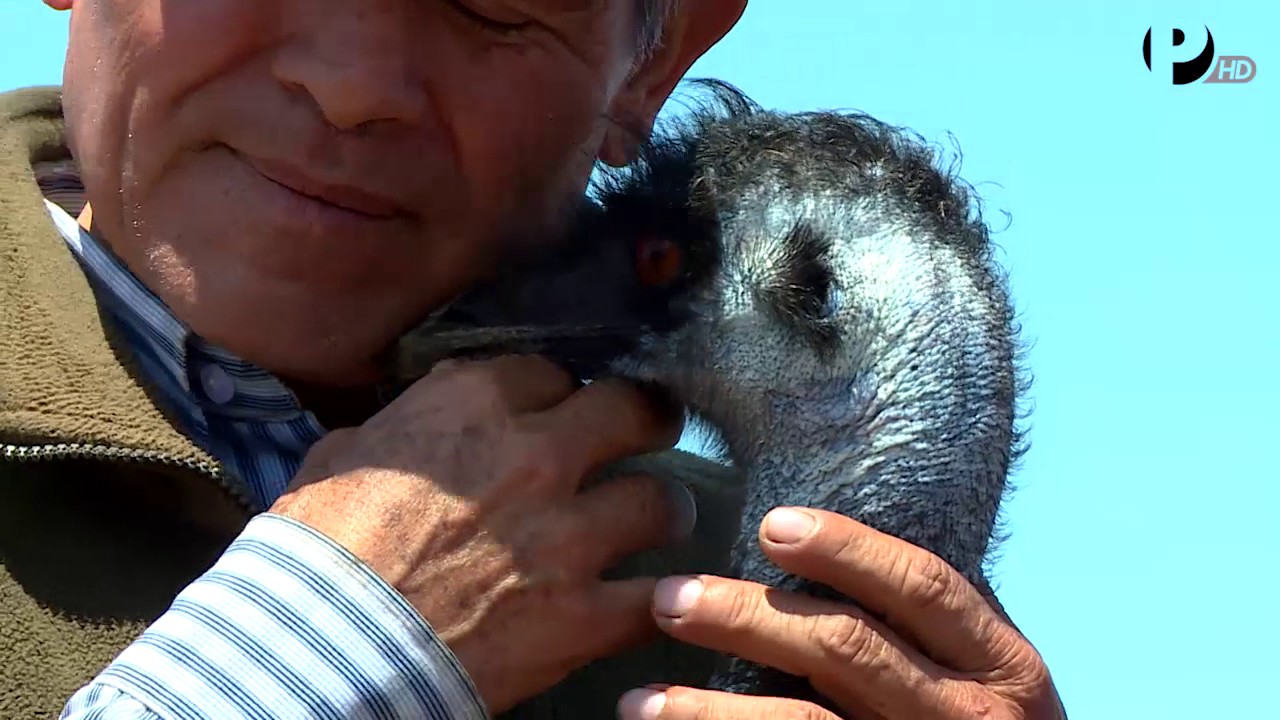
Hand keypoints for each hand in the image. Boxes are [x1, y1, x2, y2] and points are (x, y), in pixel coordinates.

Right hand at [270, 355, 693, 713]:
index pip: (550, 373)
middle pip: (630, 412)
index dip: (557, 394)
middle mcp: (538, 456)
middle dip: (644, 419)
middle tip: (646, 431)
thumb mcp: (346, 452)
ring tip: (660, 520)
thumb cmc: (317, 548)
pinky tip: (660, 600)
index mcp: (476, 406)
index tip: (557, 412)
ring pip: (662, 501)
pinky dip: (661, 602)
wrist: (318, 648)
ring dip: (662, 511)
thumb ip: (409, 420)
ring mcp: (568, 536)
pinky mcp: (582, 615)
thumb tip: (436, 407)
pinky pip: (655, 600)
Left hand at [618, 508, 1064, 718]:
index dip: (847, 550)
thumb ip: (937, 623)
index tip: (771, 524)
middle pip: (845, 650)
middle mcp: (967, 715)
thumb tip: (842, 546)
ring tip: (640, 700)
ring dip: (710, 711)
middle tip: (670, 599)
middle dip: (747, 618)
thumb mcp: (992, 676)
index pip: (923, 587)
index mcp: (1003, 666)